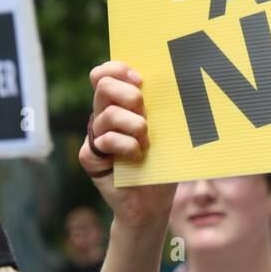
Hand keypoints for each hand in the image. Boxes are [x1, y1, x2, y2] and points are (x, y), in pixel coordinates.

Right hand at [79, 61, 175, 227]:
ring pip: (108, 115)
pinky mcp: (90, 157)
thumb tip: (179, 81)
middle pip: (103, 86)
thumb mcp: (166, 130)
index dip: (119, 69)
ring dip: (134, 126)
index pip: (105, 74)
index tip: (141, 80)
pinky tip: (137, 156)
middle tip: (145, 111)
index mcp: (119, 104)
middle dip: (129, 94)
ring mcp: (95, 136)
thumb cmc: (163, 162)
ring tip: (146, 141)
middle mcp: (104, 116)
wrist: (153, 202)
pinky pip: (104, 141)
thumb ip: (162, 107)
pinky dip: (125, 146)